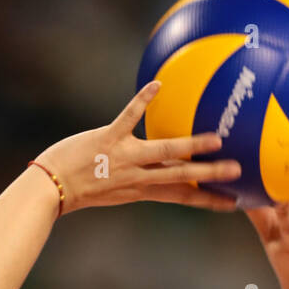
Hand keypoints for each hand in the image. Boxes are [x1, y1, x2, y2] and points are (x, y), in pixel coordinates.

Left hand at [32, 82, 240, 213]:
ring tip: (216, 138)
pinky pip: (129, 116)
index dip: (209, 200)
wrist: (51, 188)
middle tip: (237, 171)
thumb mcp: (116, 192)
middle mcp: (138, 177)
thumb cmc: (80, 188)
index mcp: (143, 191)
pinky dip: (143, 100)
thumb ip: (140, 181)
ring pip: (165, 151)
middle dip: (211, 175)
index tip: (233, 203)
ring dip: (191, 144)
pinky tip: (158, 85)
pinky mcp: (108, 138)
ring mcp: (124, 157)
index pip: (183, 197)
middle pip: (182, 177)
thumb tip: (160, 170)